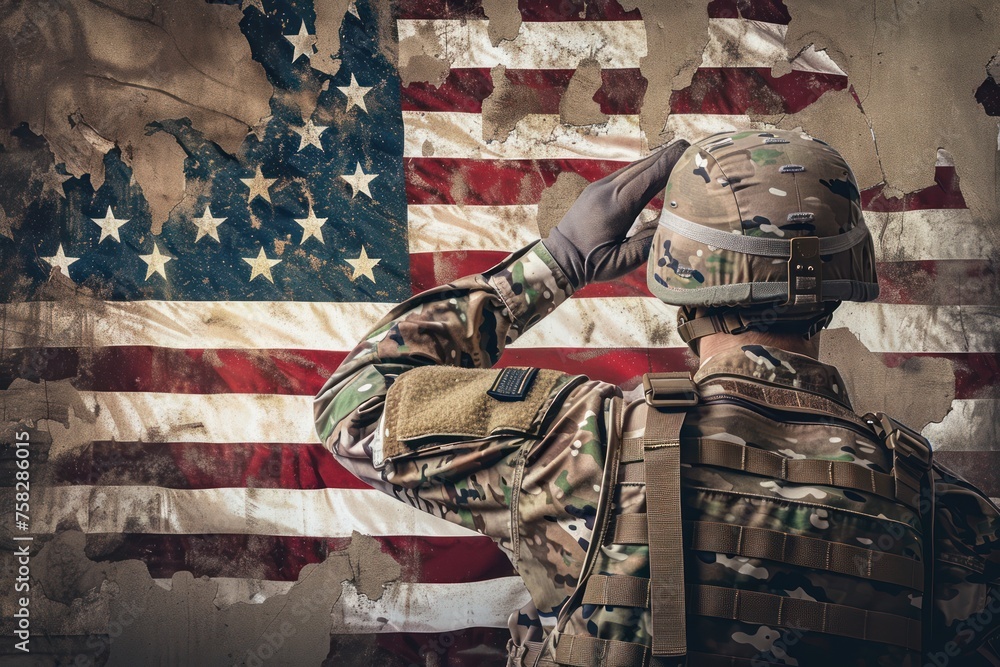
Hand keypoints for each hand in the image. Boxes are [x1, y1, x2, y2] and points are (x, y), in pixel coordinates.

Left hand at [542, 139, 689, 289]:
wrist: (557, 258)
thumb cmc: (590, 264)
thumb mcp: (623, 260)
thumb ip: (651, 240)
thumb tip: (677, 222)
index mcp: (617, 204)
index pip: (652, 173)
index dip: (675, 160)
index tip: (697, 153)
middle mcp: (609, 188)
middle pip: (646, 163)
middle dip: (673, 156)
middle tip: (699, 152)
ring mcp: (601, 186)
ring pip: (636, 166)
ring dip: (660, 161)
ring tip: (685, 158)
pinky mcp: (598, 188)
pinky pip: (627, 173)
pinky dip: (647, 169)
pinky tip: (659, 172)